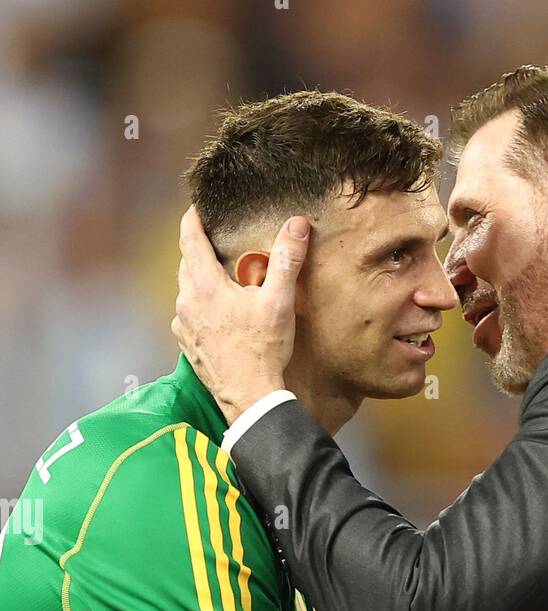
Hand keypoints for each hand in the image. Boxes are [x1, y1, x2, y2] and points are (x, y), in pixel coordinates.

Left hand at [171, 206, 309, 422]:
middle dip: (199, 250)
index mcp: (205, 286)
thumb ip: (285, 260)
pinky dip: (199, 307)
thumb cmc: (263, 350)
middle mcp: (187, 302)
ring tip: (220, 280)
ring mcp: (184, 326)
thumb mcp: (279, 301)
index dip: (192, 219)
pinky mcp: (187, 346)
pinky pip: (188, 316)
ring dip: (200, 281)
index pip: (189, 239)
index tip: (197, 208)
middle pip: (186, 263)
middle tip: (216, 243)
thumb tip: (297, 225)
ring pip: (186, 291)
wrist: (250, 397)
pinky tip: (217, 314)